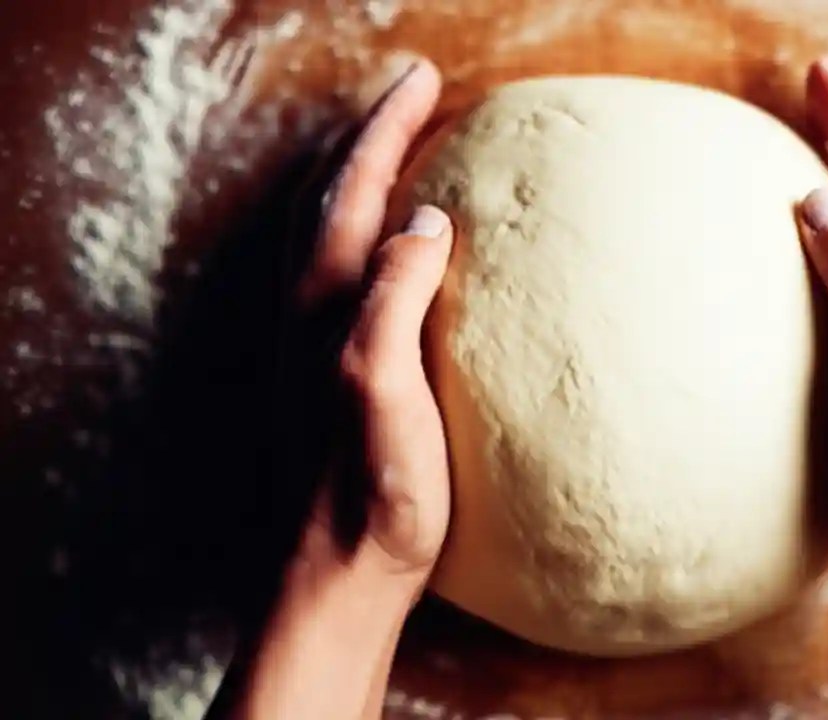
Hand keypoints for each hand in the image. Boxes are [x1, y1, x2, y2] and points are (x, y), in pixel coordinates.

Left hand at [210, 60, 453, 719]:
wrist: (338, 571)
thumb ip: (392, 296)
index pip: (355, 190)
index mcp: (328, 304)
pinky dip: (371, 233)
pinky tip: (402, 255)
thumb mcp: (381, 384)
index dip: (388, 129)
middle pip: (334, 198)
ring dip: (364, 179)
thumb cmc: (368, 488)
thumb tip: (426, 219)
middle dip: (374, 138)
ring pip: (335, 234)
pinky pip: (352, 276)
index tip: (425, 78)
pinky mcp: (341, 376)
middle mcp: (314, 313)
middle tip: (415, 94)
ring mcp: (322, 345)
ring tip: (402, 153)